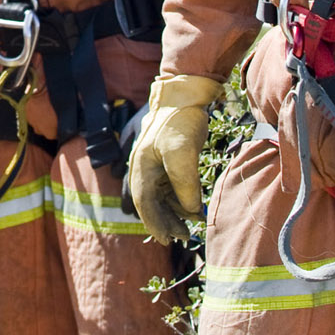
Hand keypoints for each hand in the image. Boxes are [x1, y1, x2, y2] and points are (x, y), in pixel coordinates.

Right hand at [127, 74, 222, 245]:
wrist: (185, 94)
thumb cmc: (180, 121)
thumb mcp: (183, 154)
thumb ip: (185, 186)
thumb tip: (192, 211)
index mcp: (142, 166)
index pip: (145, 202)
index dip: (155, 223)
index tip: (167, 240)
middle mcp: (144, 167)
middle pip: (151, 203)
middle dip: (166, 221)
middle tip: (184, 238)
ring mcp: (155, 164)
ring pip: (161, 197)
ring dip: (174, 212)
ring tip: (190, 225)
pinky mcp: (166, 160)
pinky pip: (169, 187)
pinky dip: (179, 200)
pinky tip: (191, 208)